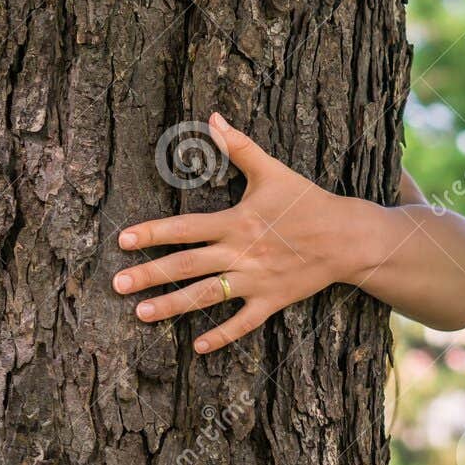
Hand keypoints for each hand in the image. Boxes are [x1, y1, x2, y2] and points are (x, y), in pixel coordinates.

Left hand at [114, 113, 373, 354]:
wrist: (348, 237)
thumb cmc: (307, 202)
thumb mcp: (272, 171)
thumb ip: (239, 146)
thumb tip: (213, 117)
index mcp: (235, 222)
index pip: (185, 228)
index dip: (152, 233)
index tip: (123, 241)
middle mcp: (240, 253)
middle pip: (186, 266)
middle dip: (149, 276)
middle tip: (117, 285)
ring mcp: (255, 280)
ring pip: (206, 296)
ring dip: (172, 306)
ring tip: (141, 314)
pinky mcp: (272, 300)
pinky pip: (243, 323)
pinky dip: (221, 336)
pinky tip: (197, 347)